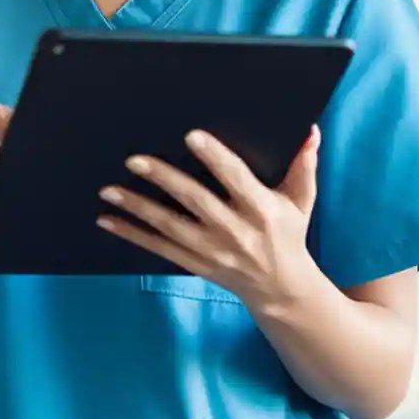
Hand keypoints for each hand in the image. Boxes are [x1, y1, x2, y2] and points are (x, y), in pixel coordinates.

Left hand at [97, 125, 321, 310]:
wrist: (280, 288)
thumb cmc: (288, 234)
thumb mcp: (302, 201)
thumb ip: (304, 165)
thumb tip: (310, 130)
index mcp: (262, 210)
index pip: (235, 179)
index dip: (214, 158)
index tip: (191, 136)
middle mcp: (235, 231)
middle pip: (195, 201)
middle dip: (164, 179)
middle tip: (134, 160)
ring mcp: (212, 251)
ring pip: (169, 226)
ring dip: (137, 207)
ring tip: (109, 190)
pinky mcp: (195, 263)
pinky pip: (158, 248)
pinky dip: (131, 234)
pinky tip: (107, 220)